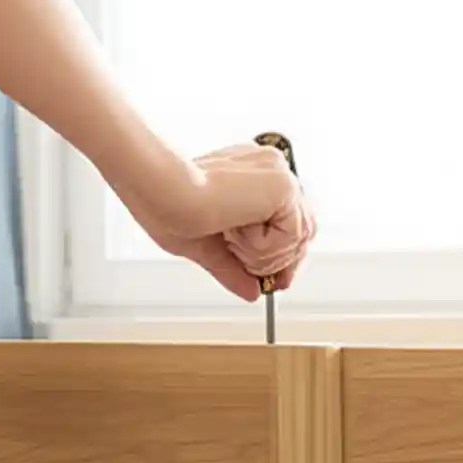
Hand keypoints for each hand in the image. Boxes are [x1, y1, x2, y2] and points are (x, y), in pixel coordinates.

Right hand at [136, 143, 315, 301]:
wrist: (162, 191)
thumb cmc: (165, 207)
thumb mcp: (206, 246)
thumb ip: (233, 266)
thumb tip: (252, 292)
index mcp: (250, 175)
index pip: (285, 220)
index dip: (281, 254)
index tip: (274, 282)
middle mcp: (269, 169)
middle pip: (301, 228)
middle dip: (281, 262)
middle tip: (265, 282)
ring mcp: (278, 174)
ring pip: (298, 236)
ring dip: (264, 255)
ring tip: (230, 240)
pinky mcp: (283, 185)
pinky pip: (293, 234)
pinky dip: (264, 247)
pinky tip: (235, 229)